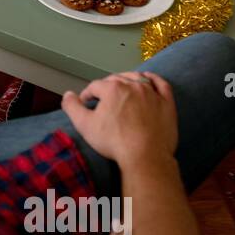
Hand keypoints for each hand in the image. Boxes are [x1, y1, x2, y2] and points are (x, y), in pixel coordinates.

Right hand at [61, 71, 177, 167]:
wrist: (146, 156)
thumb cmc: (114, 141)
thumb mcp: (85, 126)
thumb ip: (72, 107)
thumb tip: (68, 95)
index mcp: (112, 88)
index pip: (95, 86)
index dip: (88, 94)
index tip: (86, 104)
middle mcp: (133, 85)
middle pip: (116, 79)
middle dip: (106, 87)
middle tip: (102, 99)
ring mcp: (152, 92)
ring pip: (137, 78)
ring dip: (127, 80)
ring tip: (122, 89)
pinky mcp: (166, 102)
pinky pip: (160, 84)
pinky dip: (153, 79)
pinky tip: (148, 79)